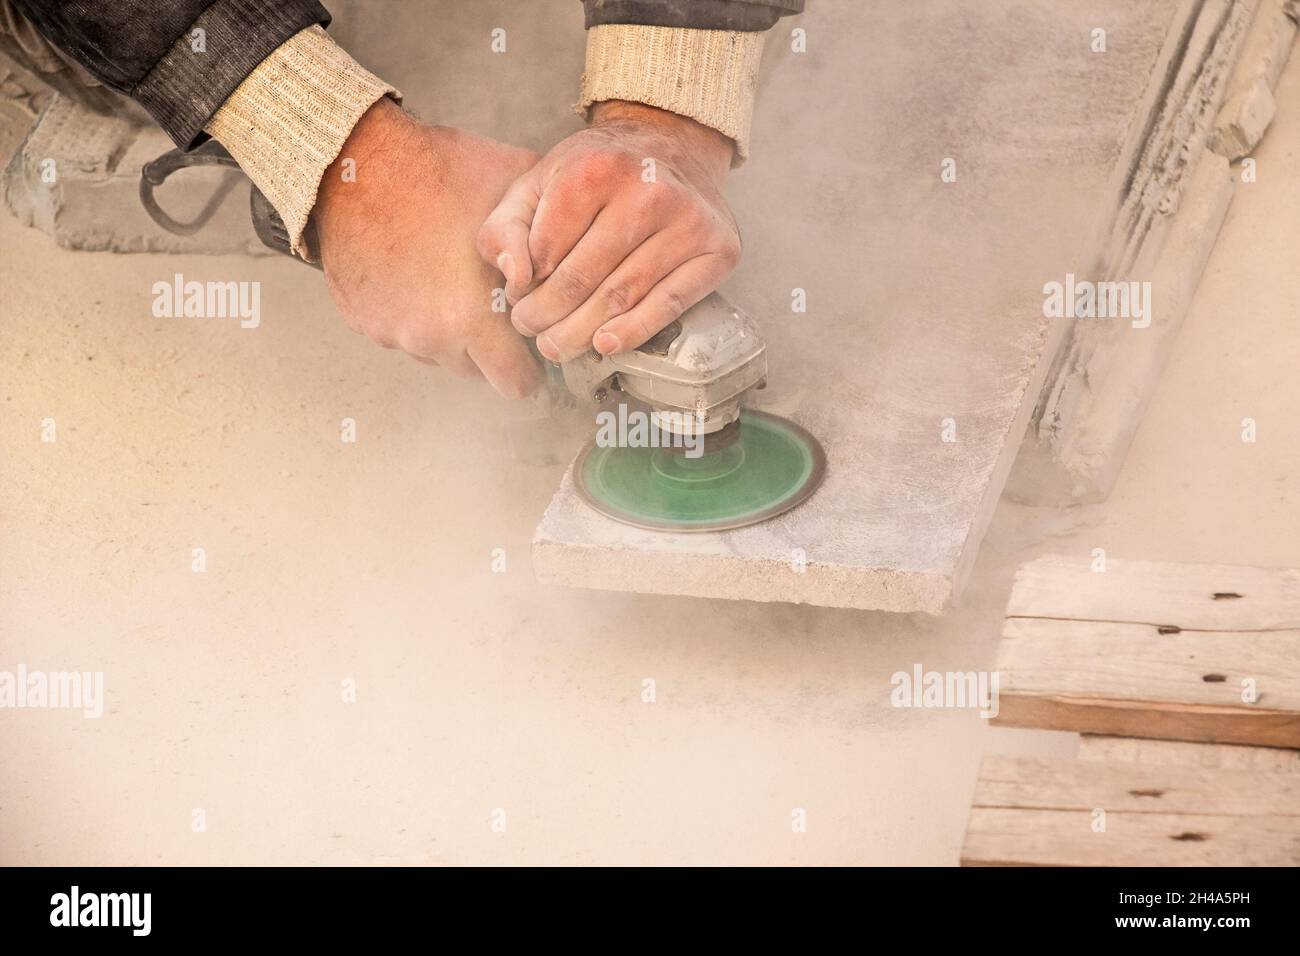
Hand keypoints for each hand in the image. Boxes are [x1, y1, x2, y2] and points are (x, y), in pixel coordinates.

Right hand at [313, 99, 542, 397]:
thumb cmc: (439, 174)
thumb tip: (577, 271)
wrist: (352, 162)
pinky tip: (417, 268)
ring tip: (453, 277)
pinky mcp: (364, 321)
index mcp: (474, 322)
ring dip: (451, 328)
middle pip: (480, 372)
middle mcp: (432, 340)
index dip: (530, 365)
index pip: (517, 386)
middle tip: (495, 302)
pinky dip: (413, 310)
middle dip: (493, 348)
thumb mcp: (514, 196)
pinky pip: (401, 330)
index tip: (531, 340)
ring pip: (440, 353)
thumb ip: (552, 236)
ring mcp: (392, 334)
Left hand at [476, 100, 739, 362]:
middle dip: (547, 315)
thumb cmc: (597, 174)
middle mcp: (646, 190)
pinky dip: (633, 331)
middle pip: (582, 278)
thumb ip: (506, 226)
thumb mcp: (539, 182)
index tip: (518, 299)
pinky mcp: (717, 250)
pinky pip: (669, 304)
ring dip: (581, 332)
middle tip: (532, 331)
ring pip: (621, 296)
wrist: (674, 146)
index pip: (545, 250)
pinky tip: (604, 344)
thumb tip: (513, 277)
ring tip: (556, 345)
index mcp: (594, 167)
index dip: (523, 285)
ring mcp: (688, 221)